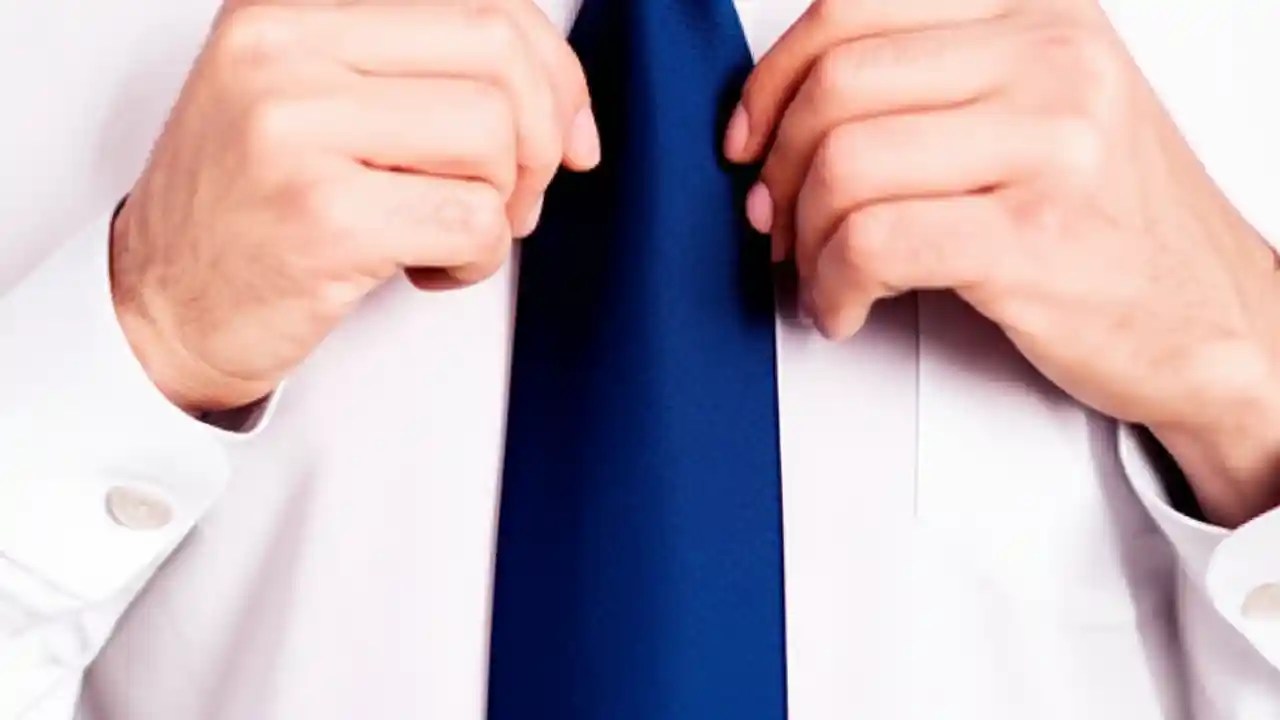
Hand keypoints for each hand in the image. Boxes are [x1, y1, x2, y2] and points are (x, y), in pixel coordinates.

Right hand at [112, 0, 598, 413]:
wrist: (161, 306)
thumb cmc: (258, 208)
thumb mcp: (323, 102)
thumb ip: (428, 76)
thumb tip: (571, 106)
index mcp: (291, 5)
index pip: (478, 1)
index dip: (552, 69)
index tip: (569, 131)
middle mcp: (284, 46)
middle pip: (498, 54)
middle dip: (541, 136)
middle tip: (515, 193)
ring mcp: (294, 127)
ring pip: (493, 138)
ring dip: (503, 206)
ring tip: (452, 234)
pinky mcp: (321, 215)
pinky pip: (473, 220)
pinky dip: (478, 258)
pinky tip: (429, 268)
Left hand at [727, 0, 1279, 524]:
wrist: (1213, 319)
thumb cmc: (1108, 222)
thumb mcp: (1038, 110)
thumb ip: (931, 84)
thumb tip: (781, 112)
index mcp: (1039, 11)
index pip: (854, 8)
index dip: (774, 80)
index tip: (749, 140)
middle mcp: (1052, 58)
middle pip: (836, 88)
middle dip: (778, 171)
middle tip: (776, 224)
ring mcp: (1052, 143)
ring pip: (843, 166)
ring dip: (804, 241)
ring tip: (821, 276)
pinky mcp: (1036, 236)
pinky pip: (871, 243)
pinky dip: (831, 285)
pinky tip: (845, 308)